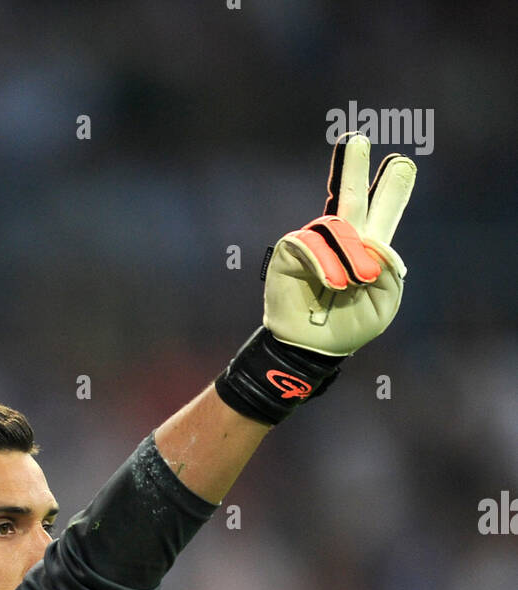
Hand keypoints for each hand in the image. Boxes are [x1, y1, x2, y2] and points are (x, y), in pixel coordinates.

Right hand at [263, 132, 416, 356]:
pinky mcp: (291, 250)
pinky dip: (327, 264)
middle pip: (351, 194)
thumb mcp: (385, 299)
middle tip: (358, 139)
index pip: (382, 209)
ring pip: (337, 226)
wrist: (314, 348)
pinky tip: (335, 284)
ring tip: (354, 283)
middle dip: (354, 166)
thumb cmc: (350, 326)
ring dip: (351, 256)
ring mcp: (314, 242)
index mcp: (368, 248)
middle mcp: (340, 238)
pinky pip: (311, 244)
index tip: (402, 163)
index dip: (392, 187)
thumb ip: (388, 266)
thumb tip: (365, 241)